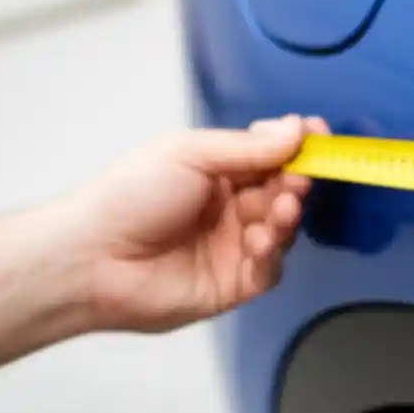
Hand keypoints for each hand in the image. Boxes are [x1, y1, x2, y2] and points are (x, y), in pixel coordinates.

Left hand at [69, 115, 326, 331]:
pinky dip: (272, 253)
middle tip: (301, 177)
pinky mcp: (233, 284)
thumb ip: (247, 147)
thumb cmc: (130, 197)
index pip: (271, 155)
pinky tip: (258, 241)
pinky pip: (269, 268)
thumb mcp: (189, 154)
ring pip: (281, 229)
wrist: (93, 258)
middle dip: (297, 181)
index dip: (298, 146)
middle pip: (283, 191)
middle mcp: (229, 207)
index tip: (320, 136)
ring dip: (287, 216)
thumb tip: (296, 128)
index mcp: (216, 170)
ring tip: (281, 208)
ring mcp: (233, 246)